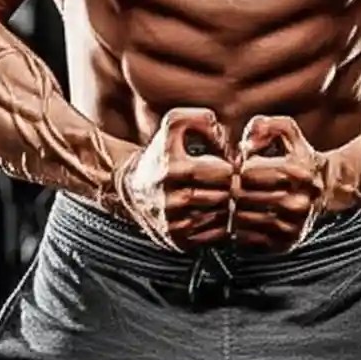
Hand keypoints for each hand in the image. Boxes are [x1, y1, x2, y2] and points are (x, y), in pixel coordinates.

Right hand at [116, 108, 234, 251]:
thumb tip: (224, 142)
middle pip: (223, 195)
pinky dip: (219, 223)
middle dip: (228, 186)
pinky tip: (209, 211)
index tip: (221, 163)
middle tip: (222, 181)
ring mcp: (172, 222)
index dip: (227, 166)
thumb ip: (203, 120)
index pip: (222, 172)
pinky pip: (216, 235)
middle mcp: (169, 198)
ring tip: (215, 194)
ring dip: (224, 204)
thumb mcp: (174, 124)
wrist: (132, 188)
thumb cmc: (162, 153)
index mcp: (170, 167)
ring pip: (221, 216)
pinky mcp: (177, 240)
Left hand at [231, 115, 328, 253]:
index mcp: (298, 171)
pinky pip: (248, 240)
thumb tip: (245, 146)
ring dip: (234, 210)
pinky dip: (240, 229)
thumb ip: (265, 125)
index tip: (243, 167)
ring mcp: (294, 225)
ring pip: (243, 220)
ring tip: (240, 202)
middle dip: (234, 188)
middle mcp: (299, 201)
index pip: (248, 172)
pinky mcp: (286, 243)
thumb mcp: (288, 131)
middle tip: (237, 185)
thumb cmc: (298, 157)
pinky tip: (246, 218)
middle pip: (243, 196)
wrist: (327, 188)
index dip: (239, 167)